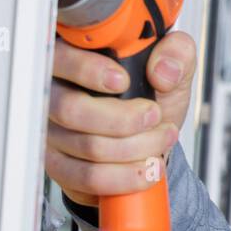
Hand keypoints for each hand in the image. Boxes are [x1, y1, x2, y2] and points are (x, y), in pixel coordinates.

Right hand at [44, 31, 196, 206]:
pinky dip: (126, 175)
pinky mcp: (58, 165)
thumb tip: (162, 70)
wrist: (152, 142)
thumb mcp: (174, 70)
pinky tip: (146, 167)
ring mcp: (53, 131)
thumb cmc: (153, 100)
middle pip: (71, 109)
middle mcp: (56, 94)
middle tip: (154, 115)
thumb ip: (177, 55)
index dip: (87, 70)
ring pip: (87, 145)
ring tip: (161, 139)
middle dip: (125, 119)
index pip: (60, 57)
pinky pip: (87, 176)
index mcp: (77, 59)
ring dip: (137, 147)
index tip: (122, 81)